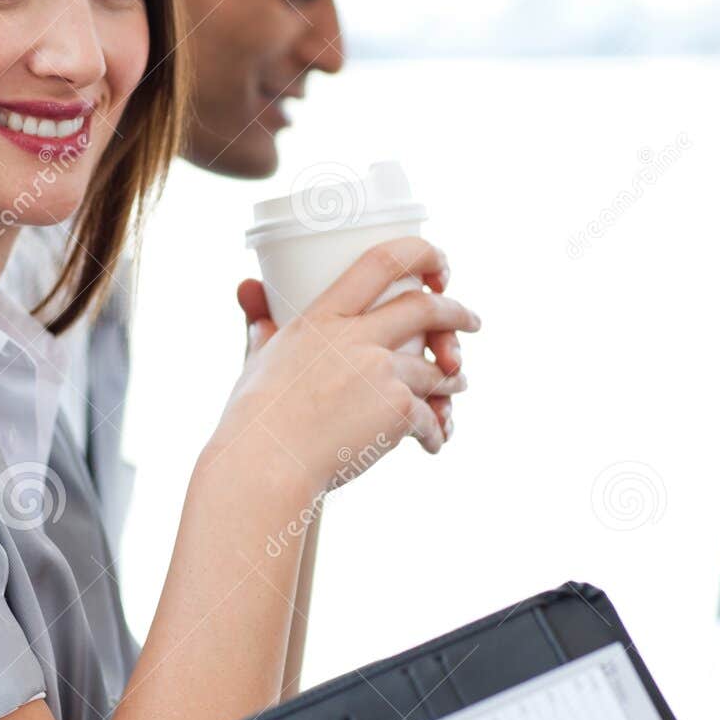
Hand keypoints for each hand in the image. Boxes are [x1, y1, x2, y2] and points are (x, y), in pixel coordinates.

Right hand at [237, 273, 461, 442]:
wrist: (266, 465)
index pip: (381, 261)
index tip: (440, 267)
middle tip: (472, 321)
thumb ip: (261, 325)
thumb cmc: (254, 417)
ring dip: (453, 379)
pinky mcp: (396, 411)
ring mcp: (380, 372)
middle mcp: (356, 337)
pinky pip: (431, 417)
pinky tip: (433, 443)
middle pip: (425, 308)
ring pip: (437, 368)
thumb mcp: (257, 358)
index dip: (422, 254)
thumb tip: (247, 290)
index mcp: (323, 317)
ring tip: (458, 385)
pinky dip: (436, 431)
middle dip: (458, 313)